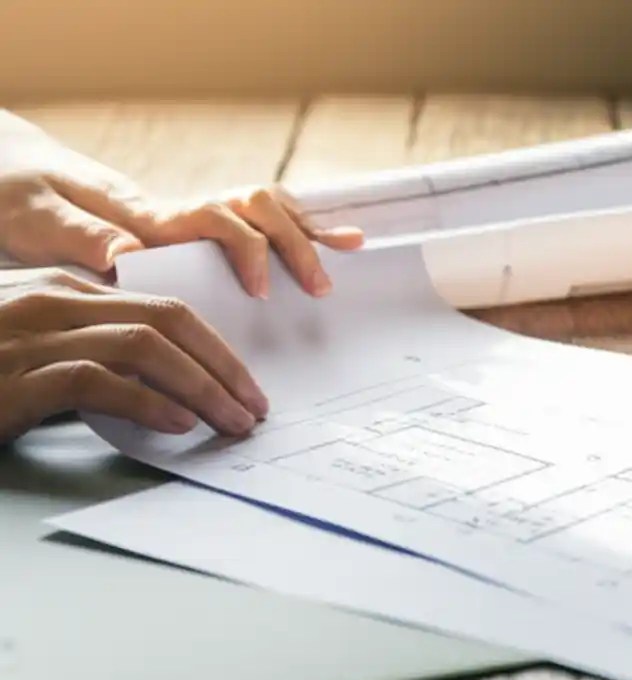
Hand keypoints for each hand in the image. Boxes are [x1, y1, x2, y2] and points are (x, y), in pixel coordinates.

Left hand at [0, 112, 362, 297]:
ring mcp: (194, 218)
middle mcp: (181, 211)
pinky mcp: (197, 233)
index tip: (262, 292)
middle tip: (316, 289)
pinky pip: (260, 224)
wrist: (15, 182)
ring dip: (308, 233)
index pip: (215, 218)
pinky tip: (344, 240)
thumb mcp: (32, 220)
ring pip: (266, 208)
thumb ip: (81, 235)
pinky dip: (306, 228)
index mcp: (148, 215)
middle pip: (257, 206)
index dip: (248, 250)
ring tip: (342, 260)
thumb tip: (128, 256)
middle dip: (296, 244)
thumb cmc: (18, 201)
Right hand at [0, 268, 266, 443]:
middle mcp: (52, 302)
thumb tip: (162, 385)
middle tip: (255, 406)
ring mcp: (30, 337)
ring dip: (201, 388)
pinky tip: (177, 424)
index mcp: (65, 291)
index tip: (245, 385)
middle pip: (166, 321)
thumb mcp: (35, 349)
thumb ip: (90, 350)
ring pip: (142, 346)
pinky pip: (94, 381)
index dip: (215, 348)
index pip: (163, 310)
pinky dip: (145, 402)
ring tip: (231, 421)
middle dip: (222, 366)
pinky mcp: (11, 378)